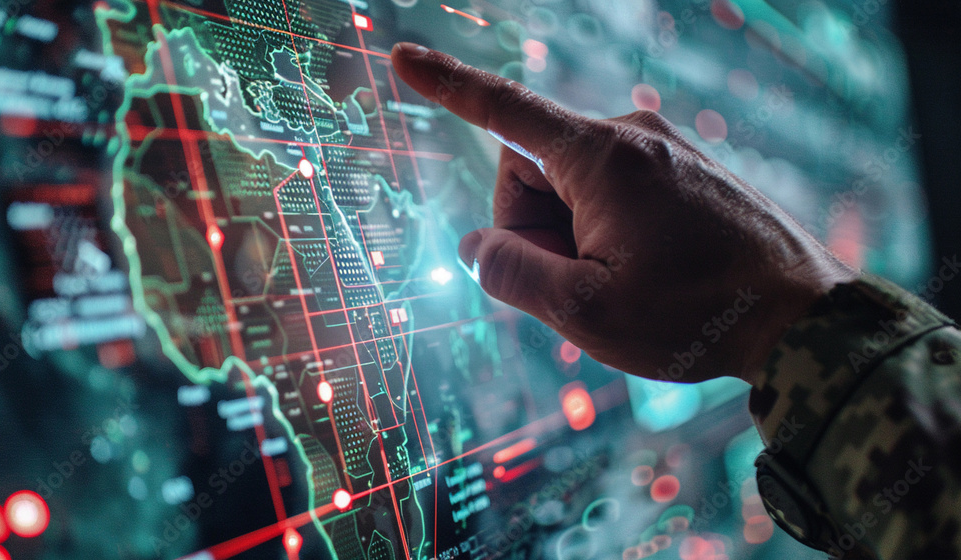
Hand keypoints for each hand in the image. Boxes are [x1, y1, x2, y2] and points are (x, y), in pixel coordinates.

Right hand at [391, 43, 857, 384]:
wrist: (803, 317)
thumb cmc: (695, 316)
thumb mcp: (585, 311)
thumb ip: (512, 274)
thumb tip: (476, 248)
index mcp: (601, 157)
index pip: (504, 110)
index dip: (446, 86)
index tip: (402, 57)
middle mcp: (633, 135)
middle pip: (532, 169)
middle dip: (534, 226)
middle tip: (579, 282)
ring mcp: (664, 150)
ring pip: (573, 184)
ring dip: (572, 234)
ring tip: (621, 281)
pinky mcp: (684, 170)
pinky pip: (613, 190)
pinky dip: (605, 230)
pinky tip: (645, 271)